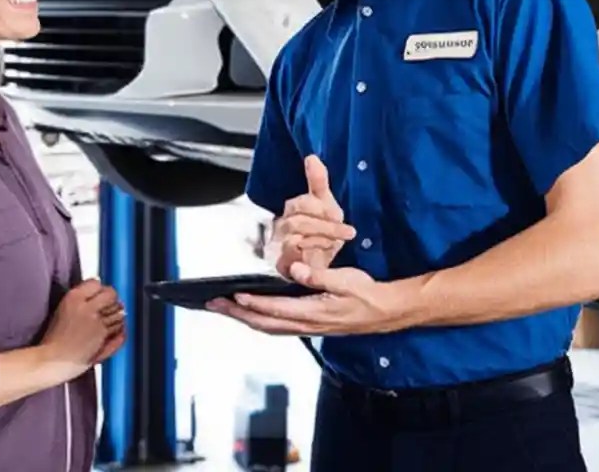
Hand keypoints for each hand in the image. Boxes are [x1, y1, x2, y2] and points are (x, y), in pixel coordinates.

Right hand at [41, 279, 124, 375]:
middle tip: (108, 306)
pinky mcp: (104, 340)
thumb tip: (97, 294)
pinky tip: (115, 334)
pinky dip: (120, 332)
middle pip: (111, 294)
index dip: (99, 289)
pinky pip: (122, 332)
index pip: (96, 283)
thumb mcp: (61, 311)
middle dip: (112, 300)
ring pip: (119, 313)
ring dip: (116, 317)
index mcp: (73, 299)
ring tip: (108, 322)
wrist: (50, 361)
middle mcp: (88, 309)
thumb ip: (80, 300)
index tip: (99, 294)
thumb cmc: (52, 340)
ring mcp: (98, 324)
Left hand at [206, 262, 409, 336]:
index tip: (233, 296)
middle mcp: (307, 324)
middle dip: (237, 314)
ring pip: (268, 327)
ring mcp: (307, 327)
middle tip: (214, 304)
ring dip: (244, 319)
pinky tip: (250, 313)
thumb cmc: (368, 295)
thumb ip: (320, 276)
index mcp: (314, 312)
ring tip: (224, 308)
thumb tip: (297, 271)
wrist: (385, 312)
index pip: (275, 309)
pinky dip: (259, 320)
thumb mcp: (348, 280)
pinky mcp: (309, 325)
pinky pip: (277, 326)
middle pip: (264, 323)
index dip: (252, 304)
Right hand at [268, 155, 355, 276]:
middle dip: (326, 225)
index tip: (339, 215)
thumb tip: (312, 157)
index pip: (302, 202)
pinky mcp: (281, 262)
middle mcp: (282, 225)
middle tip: (346, 231)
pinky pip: (290, 254)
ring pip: (295, 236)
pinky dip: (309, 251)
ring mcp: (279, 244)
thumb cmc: (320, 232)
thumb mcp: (324, 205)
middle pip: (299, 220)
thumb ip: (317, 181)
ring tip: (336, 243)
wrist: (318, 264)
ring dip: (321, 238)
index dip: (322, 209)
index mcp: (292, 209)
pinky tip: (323, 253)